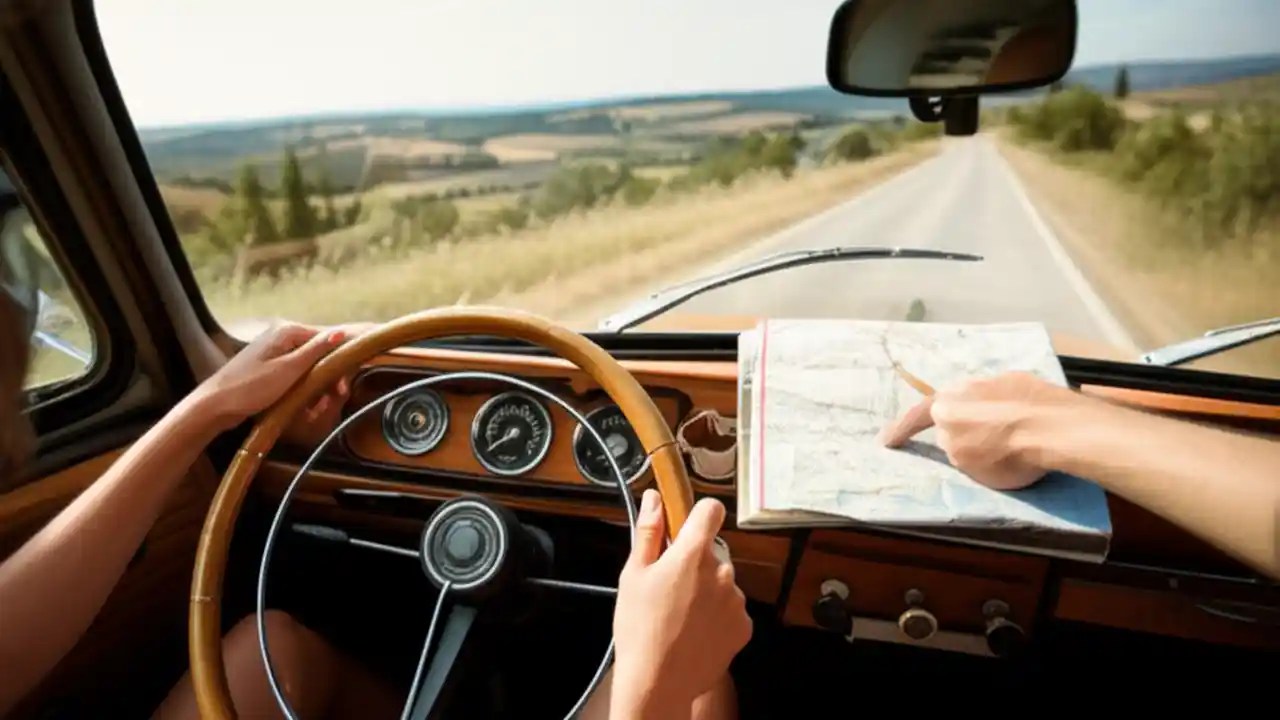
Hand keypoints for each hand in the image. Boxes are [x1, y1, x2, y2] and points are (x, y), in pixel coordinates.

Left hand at [195, 321, 373, 433]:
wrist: (215, 406)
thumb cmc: (250, 387)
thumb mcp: (288, 370)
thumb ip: (316, 350)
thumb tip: (341, 332)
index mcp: (288, 333)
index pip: (328, 335)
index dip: (345, 353)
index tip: (357, 370)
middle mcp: (284, 338)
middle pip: (321, 353)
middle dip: (332, 376)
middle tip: (338, 396)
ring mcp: (277, 354)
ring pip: (311, 367)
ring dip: (319, 387)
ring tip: (320, 407)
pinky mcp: (272, 369)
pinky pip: (298, 376)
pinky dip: (305, 390)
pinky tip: (307, 407)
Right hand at [610, 491, 750, 719]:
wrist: (658, 682)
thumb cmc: (640, 628)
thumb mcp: (633, 575)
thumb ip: (648, 532)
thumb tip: (654, 499)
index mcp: (693, 553)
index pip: (711, 509)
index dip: (698, 513)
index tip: (686, 526)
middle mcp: (722, 571)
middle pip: (712, 552)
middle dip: (694, 562)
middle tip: (669, 587)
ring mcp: (736, 600)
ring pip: (721, 582)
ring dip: (706, 591)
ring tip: (679, 616)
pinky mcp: (743, 625)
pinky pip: (730, 609)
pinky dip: (716, 616)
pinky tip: (694, 631)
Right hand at [877, 371, 1078, 489]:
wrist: (1056, 429)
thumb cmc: (1006, 455)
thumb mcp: (968, 464)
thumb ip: (955, 445)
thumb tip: (958, 436)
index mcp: (943, 408)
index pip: (916, 418)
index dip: (901, 431)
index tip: (887, 440)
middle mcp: (964, 386)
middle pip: (951, 403)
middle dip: (951, 418)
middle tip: (961, 436)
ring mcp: (995, 379)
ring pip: (979, 397)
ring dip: (982, 413)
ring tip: (998, 433)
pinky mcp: (1025, 379)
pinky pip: (1007, 397)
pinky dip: (1009, 410)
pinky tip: (1022, 424)